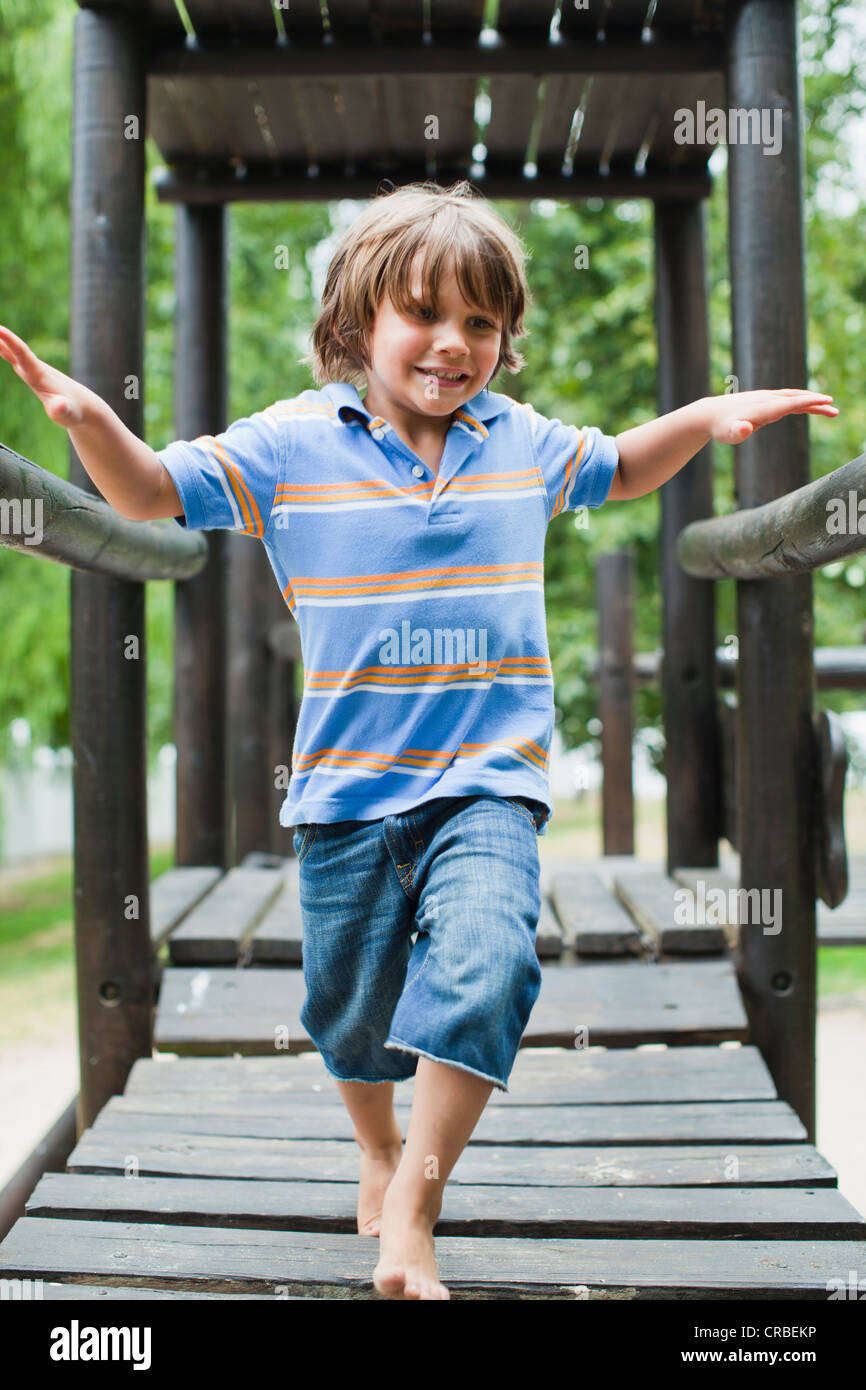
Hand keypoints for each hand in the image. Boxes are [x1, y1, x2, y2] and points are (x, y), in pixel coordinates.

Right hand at [0, 323, 94, 427]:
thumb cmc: (73, 411)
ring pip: (15, 352)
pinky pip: (16, 358)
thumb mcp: (67, 413)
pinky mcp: (33, 374)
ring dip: (2, 341)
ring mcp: (34, 370)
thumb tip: (59, 406)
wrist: (83, 405)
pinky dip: (6, 350)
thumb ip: (61, 409)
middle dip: (2, 337)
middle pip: (16, 349)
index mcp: (39, 374)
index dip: (10, 342)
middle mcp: (36, 368)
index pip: (23, 354)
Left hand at [706, 388, 838, 444]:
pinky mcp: (764, 402)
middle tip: (834, 407)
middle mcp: (766, 400)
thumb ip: (738, 432)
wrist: (709, 414)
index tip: (826, 402)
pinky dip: (800, 402)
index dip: (808, 402)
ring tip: (829, 408)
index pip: (790, 403)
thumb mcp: (728, 434)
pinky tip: (808, 406)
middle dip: (815, 402)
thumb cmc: (720, 427)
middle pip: (795, 398)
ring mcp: (766, 399)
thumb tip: (745, 428)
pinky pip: (786, 400)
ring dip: (811, 401)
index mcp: (763, 408)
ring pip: (793, 398)